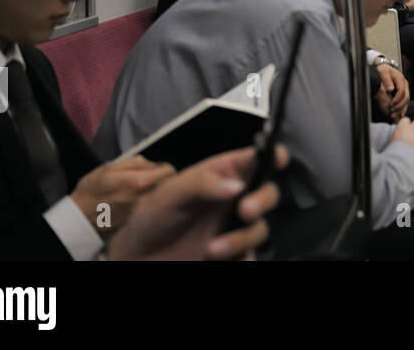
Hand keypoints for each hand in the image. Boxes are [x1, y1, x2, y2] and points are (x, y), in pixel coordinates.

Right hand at [72, 156, 174, 236]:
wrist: (78, 219)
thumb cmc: (91, 190)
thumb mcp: (109, 167)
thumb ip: (136, 162)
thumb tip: (153, 164)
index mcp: (139, 182)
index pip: (169, 171)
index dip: (163, 167)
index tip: (155, 168)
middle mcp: (144, 199)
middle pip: (168, 185)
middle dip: (161, 180)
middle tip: (148, 179)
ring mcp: (143, 212)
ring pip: (160, 197)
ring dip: (154, 192)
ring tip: (138, 191)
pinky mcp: (138, 222)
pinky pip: (151, 209)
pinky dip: (147, 204)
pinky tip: (133, 203)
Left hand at [107, 145, 285, 260]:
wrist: (137, 255)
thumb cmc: (150, 216)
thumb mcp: (169, 192)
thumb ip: (201, 183)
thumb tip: (237, 186)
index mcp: (223, 174)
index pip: (257, 158)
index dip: (273, 154)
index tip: (276, 159)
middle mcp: (235, 199)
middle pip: (269, 192)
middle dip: (263, 200)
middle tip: (246, 210)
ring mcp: (235, 227)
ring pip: (260, 229)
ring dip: (242, 238)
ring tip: (212, 249)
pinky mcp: (233, 253)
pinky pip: (250, 256)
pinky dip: (244, 259)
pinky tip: (225, 261)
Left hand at [376, 64, 409, 119]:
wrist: (384, 68)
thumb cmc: (383, 70)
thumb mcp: (383, 72)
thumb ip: (386, 80)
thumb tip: (390, 89)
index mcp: (400, 79)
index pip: (401, 92)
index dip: (396, 100)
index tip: (390, 105)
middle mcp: (404, 84)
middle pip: (406, 97)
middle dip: (399, 106)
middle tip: (392, 113)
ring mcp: (404, 88)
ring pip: (406, 100)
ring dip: (401, 109)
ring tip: (395, 116)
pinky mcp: (403, 92)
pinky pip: (404, 101)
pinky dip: (402, 108)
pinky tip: (399, 115)